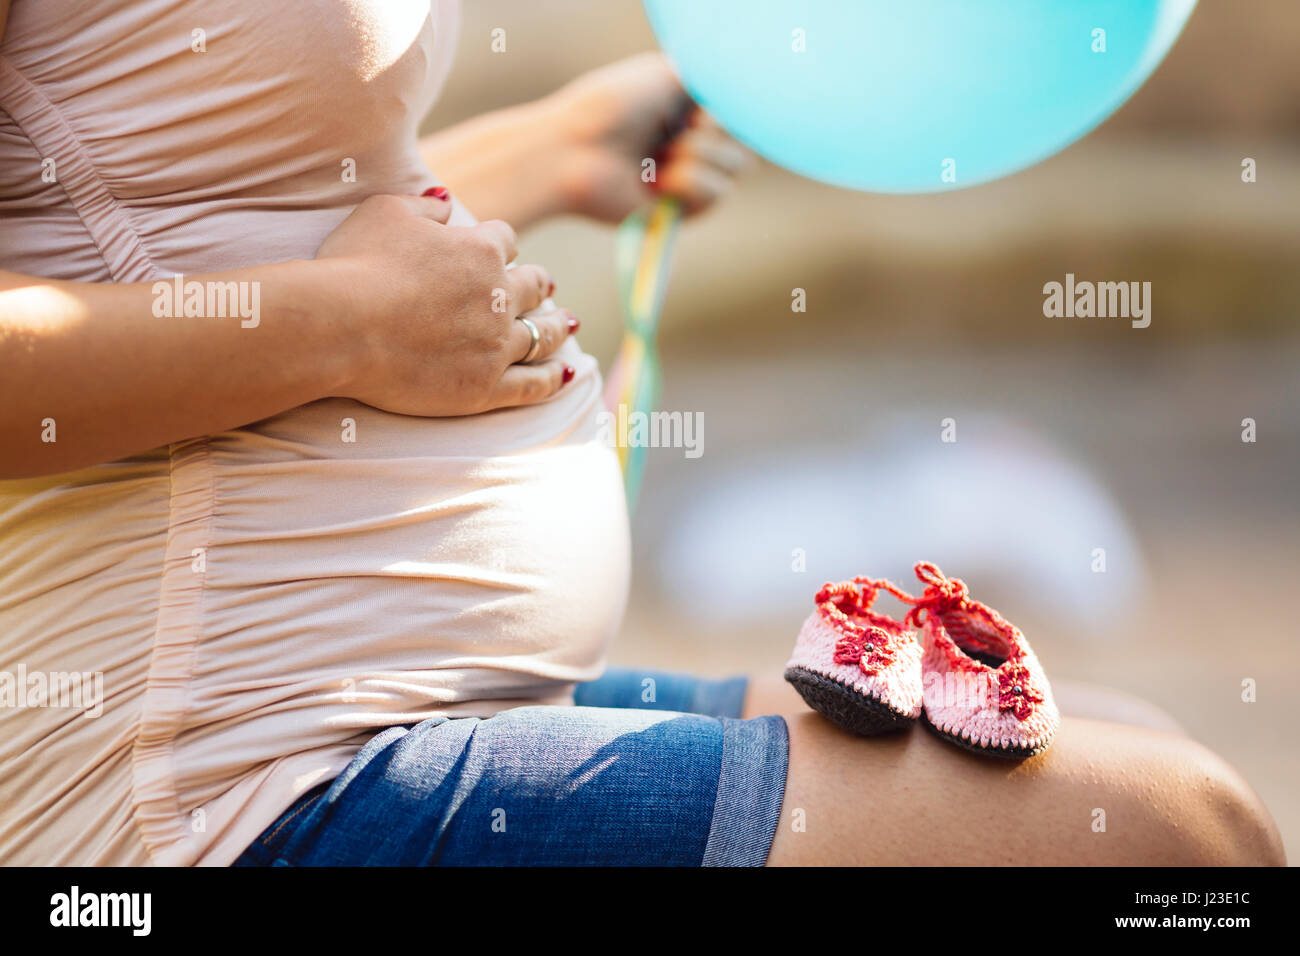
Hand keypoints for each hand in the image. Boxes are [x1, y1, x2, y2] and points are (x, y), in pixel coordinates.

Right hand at [316, 193, 576, 415]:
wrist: (344, 325)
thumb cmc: (356, 263)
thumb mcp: (385, 212)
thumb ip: (423, 206)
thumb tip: (445, 203)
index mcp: (480, 250)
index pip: (504, 240)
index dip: (501, 243)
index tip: (499, 248)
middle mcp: (499, 296)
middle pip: (532, 286)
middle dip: (540, 284)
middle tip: (547, 286)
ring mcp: (496, 345)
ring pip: (541, 334)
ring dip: (556, 327)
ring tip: (567, 324)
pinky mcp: (486, 387)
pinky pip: (532, 384)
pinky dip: (552, 377)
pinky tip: (564, 373)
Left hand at [547, 52, 754, 222]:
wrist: (578, 148)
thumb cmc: (615, 105)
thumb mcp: (669, 75)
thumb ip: (715, 82)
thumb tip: (748, 98)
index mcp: (691, 105)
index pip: (742, 109)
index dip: (729, 109)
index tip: (700, 107)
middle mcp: (694, 140)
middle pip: (747, 138)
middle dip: (717, 132)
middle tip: (679, 129)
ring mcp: (691, 176)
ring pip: (739, 166)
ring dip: (702, 155)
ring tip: (661, 154)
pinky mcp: (682, 210)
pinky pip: (717, 194)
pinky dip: (690, 182)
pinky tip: (657, 180)